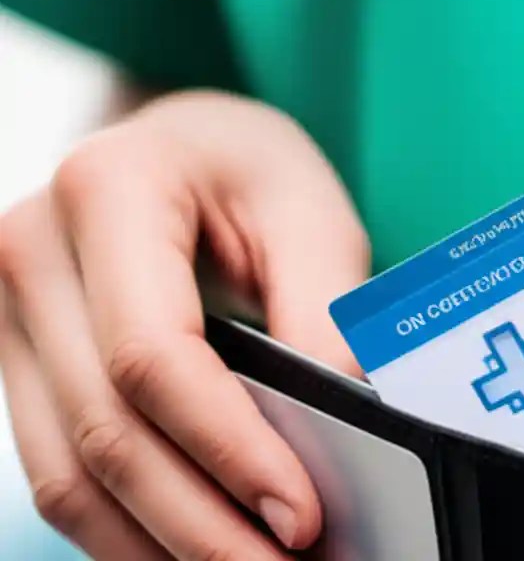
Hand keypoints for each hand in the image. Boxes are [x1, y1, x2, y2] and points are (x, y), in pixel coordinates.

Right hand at [0, 91, 369, 558]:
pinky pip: (61, 473)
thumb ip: (323, 309)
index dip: (228, 450)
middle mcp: (32, 253)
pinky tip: (195, 553)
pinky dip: (129, 531)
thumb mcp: (307, 208)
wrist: (176, 146)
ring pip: (69, 474)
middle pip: (107, 432)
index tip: (298, 517)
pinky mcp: (19, 366)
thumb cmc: (247, 168)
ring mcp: (9, 316)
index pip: (153, 356)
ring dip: (163, 547)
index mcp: (108, 191)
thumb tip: (346, 429)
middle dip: (202, 526)